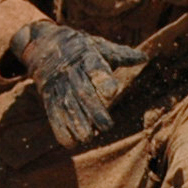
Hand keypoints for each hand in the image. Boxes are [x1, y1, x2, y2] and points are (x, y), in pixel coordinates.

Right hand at [10, 22, 146, 149]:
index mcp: (87, 56)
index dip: (103, 80)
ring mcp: (59, 85)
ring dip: (76, 123)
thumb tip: (144, 58)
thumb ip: (121, 55)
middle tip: (106, 126)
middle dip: (93, 110)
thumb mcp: (99, 46)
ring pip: (67, 105)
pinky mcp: (49, 97)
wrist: (43, 44)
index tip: (112, 91)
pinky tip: (70, 143)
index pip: (95, 67)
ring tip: (87, 137)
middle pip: (82, 92)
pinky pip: (53, 114)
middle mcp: (71, 71)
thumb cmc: (80, 48)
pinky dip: (60, 129)